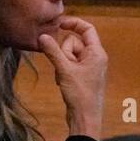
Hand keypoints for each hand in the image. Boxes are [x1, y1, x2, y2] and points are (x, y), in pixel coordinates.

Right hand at [38, 16, 107, 139]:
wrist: (85, 117)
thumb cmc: (80, 94)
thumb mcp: (65, 70)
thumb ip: (53, 52)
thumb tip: (42, 36)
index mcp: (97, 52)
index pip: (87, 29)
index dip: (74, 23)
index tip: (59, 23)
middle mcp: (95, 57)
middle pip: (73, 43)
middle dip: (64, 53)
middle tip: (65, 68)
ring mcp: (88, 66)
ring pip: (68, 55)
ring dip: (62, 64)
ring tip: (65, 78)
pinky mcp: (81, 75)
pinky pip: (68, 65)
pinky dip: (63, 72)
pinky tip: (64, 83)